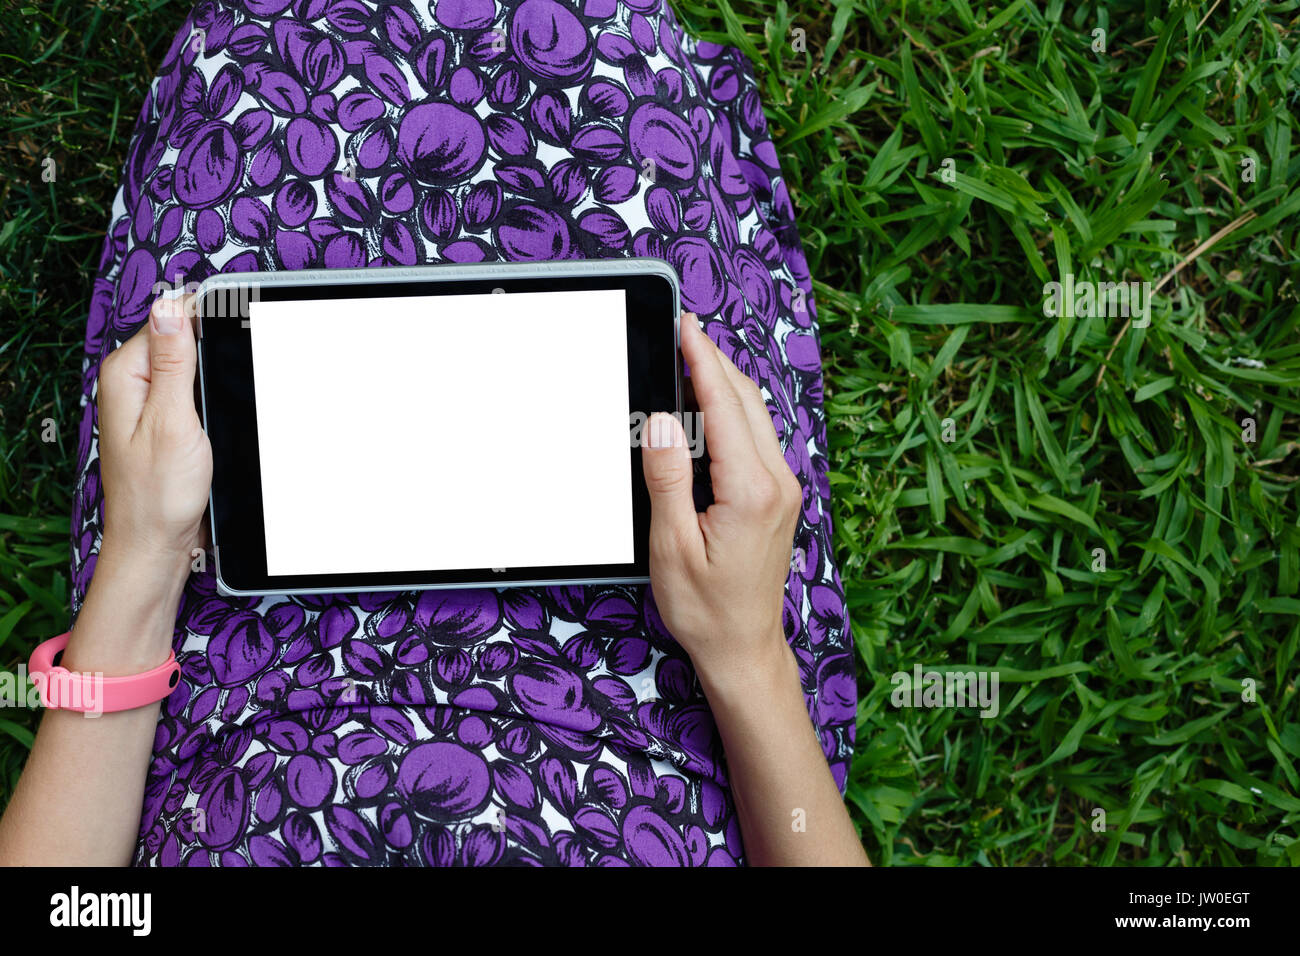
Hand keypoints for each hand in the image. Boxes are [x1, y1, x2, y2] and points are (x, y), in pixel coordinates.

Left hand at [96, 294, 211, 585]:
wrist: (158, 543)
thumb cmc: (159, 494)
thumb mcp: (171, 421)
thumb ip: (172, 363)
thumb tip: (170, 307)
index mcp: (126, 374)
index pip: (169, 319)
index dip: (206, 323)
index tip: (235, 337)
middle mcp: (132, 383)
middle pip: (180, 341)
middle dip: (212, 353)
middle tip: (229, 387)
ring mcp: (147, 402)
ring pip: (190, 367)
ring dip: (215, 377)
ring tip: (224, 408)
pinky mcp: (165, 421)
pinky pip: (191, 391)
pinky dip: (211, 397)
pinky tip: (222, 415)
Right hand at [641, 312, 802, 693]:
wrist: (744, 648)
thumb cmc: (705, 608)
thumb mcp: (671, 547)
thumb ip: (667, 479)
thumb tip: (663, 422)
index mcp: (751, 492)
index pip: (725, 407)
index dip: (702, 362)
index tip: (685, 327)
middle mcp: (777, 484)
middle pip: (746, 403)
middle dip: (715, 362)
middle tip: (684, 331)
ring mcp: (783, 490)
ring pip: (755, 418)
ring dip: (725, 385)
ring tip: (692, 358)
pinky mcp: (779, 498)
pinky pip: (756, 440)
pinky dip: (733, 413)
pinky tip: (709, 408)